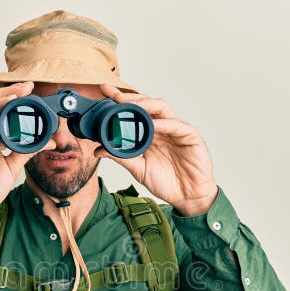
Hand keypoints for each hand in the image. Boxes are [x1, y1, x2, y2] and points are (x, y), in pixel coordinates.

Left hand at [95, 84, 217, 215]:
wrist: (188, 197)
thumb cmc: (167, 182)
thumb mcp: (138, 168)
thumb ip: (121, 157)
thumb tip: (98, 150)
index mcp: (150, 133)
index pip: (135, 112)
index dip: (120, 101)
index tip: (103, 93)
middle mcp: (163, 127)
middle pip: (147, 104)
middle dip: (130, 98)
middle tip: (114, 95)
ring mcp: (177, 129)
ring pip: (162, 108)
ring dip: (145, 105)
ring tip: (130, 106)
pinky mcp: (191, 135)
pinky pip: (176, 125)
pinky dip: (164, 124)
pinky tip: (153, 125)